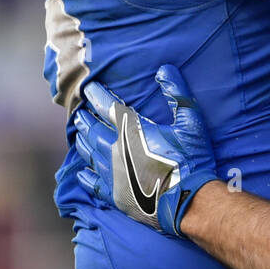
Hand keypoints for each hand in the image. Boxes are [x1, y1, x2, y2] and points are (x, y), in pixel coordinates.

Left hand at [73, 65, 218, 236]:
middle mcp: (116, 148)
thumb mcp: (191, 122)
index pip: (108, 106)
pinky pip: (92, 183)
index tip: (87, 88)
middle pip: (93, 130)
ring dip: (82, 142)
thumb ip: (177, 94)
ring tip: (78, 136)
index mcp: (132, 129)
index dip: (97, 95)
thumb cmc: (190, 159)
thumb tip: (164, 70)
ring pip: (89, 153)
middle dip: (85, 120)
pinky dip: (85, 175)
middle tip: (78, 114)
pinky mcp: (114, 194)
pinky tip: (81, 171)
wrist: (186, 199)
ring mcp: (112, 172)